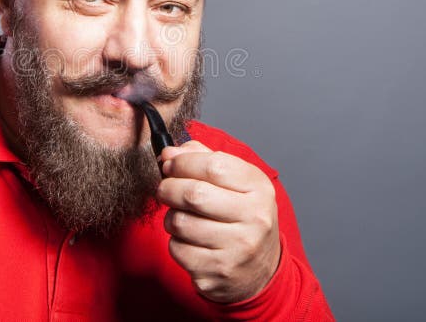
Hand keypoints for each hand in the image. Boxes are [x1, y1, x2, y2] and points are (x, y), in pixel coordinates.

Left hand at [156, 140, 280, 303]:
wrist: (260, 269)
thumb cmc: (243, 217)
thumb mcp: (237, 183)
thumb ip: (204, 159)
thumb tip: (169, 152)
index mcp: (259, 189)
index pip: (214, 165)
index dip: (183, 161)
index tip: (170, 163)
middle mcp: (254, 219)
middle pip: (194, 194)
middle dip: (169, 188)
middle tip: (164, 189)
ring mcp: (237, 249)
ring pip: (181, 223)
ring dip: (171, 217)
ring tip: (180, 216)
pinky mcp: (217, 272)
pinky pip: (177, 249)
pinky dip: (175, 242)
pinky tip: (188, 240)